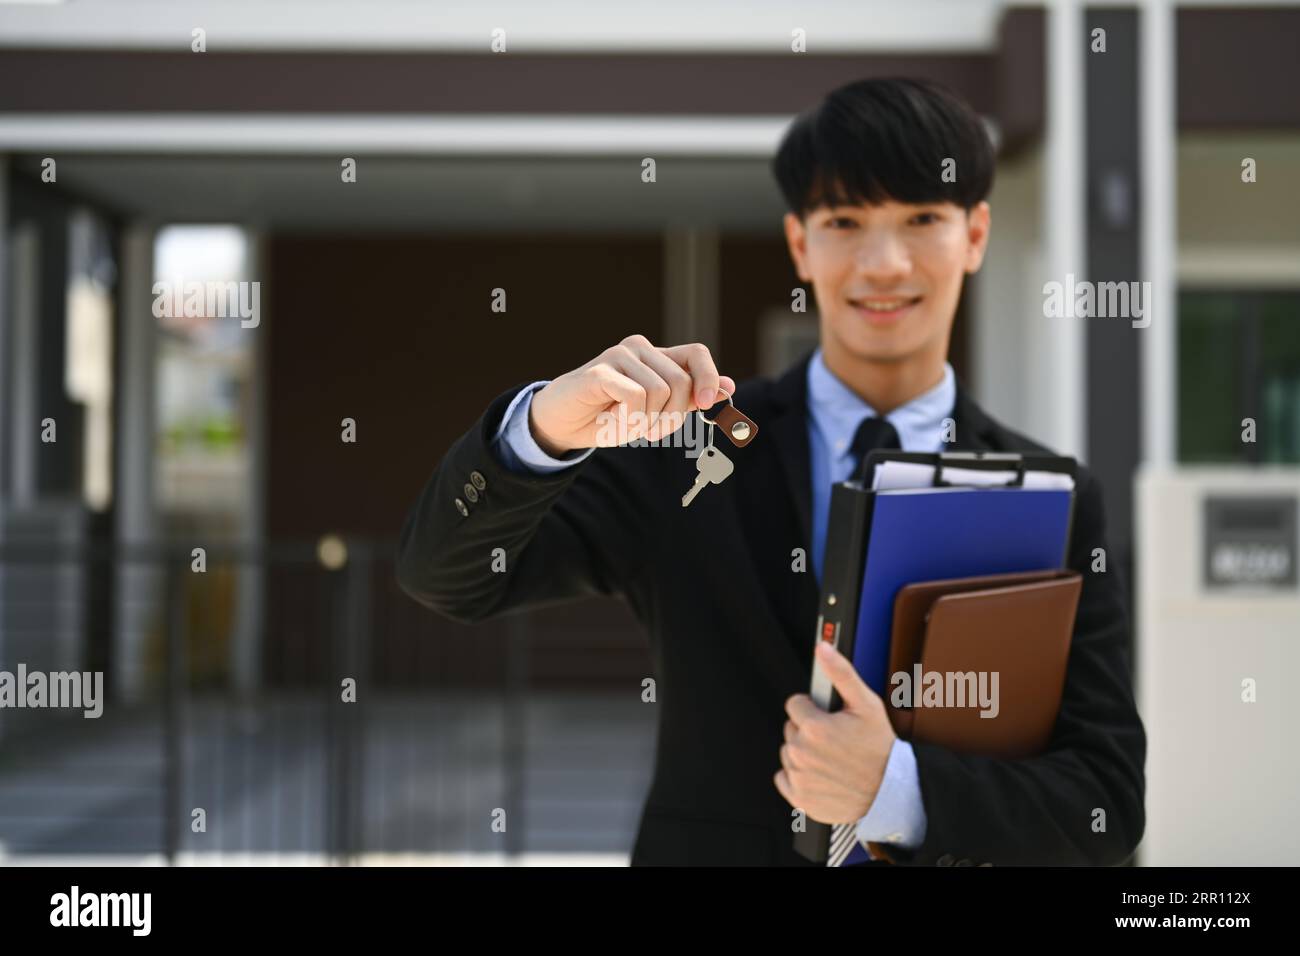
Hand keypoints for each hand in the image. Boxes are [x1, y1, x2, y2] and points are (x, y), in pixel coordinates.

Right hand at [528, 334, 736, 455]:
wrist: (562, 424)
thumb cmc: (608, 416)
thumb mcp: (655, 412)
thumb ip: (688, 398)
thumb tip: (728, 387)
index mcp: (656, 356)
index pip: (696, 354)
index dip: (708, 378)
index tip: (703, 405)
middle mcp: (639, 349)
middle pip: (681, 382)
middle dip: (673, 417)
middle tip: (651, 432)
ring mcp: (618, 356)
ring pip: (660, 391)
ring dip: (647, 422)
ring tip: (626, 427)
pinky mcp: (599, 371)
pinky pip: (635, 396)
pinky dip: (630, 420)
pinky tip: (614, 424)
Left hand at [774, 640, 896, 824]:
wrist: (890, 793)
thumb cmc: (880, 749)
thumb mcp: (866, 704)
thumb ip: (841, 672)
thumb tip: (822, 648)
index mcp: (814, 727)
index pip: (795, 704)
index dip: (812, 708)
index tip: (827, 717)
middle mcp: (801, 752)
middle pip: (791, 728)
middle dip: (809, 730)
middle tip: (835, 739)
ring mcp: (799, 776)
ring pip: (788, 752)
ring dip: (804, 753)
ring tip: (831, 758)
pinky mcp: (798, 796)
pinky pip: (784, 777)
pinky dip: (798, 776)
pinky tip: (821, 775)